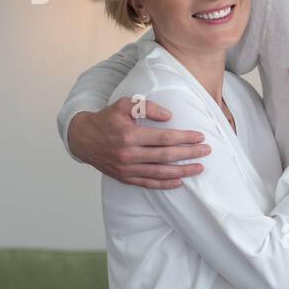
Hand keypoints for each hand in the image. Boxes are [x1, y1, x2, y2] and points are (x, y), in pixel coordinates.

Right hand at [68, 98, 210, 189]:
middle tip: (206, 151)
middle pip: (166, 156)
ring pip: (160, 173)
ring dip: (182, 171)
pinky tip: (179, 182)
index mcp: (129, 135)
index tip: (199, 136)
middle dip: (189, 154)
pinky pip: (148, 184)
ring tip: (199, 168)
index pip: (164, 138)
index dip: (184, 138)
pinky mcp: (124, 177)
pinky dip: (165, 184)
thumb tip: (169, 116)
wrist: (82, 138)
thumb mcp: (123, 104)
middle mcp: (129, 154)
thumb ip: (146, 107)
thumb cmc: (106, 119)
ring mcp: (127, 168)